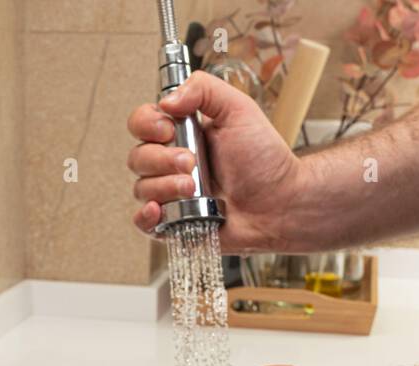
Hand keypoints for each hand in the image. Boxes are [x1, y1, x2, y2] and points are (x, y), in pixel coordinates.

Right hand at [126, 71, 306, 252]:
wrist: (281, 202)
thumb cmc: (266, 159)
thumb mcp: (239, 109)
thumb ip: (204, 89)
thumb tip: (167, 100)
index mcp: (183, 134)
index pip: (142, 123)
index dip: (147, 124)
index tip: (169, 129)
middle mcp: (172, 163)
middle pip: (138, 157)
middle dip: (161, 159)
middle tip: (191, 162)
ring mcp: (173, 194)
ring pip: (142, 188)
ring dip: (165, 187)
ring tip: (194, 189)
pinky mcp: (176, 224)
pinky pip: (143, 223)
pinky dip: (146, 217)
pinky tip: (161, 210)